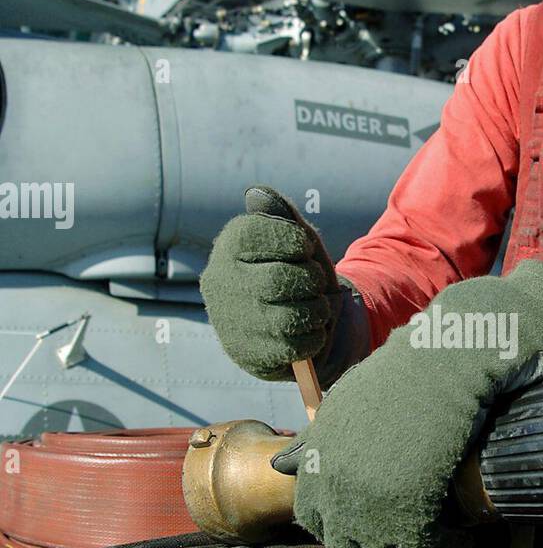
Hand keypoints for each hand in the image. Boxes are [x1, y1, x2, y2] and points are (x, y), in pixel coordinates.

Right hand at [200, 186, 342, 382]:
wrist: (304, 326)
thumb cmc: (300, 275)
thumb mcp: (297, 242)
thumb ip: (283, 216)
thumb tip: (256, 194)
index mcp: (229, 246)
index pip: (258, 234)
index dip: (295, 242)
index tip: (305, 250)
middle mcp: (220, 281)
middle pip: (277, 280)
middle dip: (311, 281)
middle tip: (315, 283)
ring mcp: (230, 320)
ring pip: (288, 317)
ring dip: (317, 311)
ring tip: (317, 308)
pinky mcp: (246, 354)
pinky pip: (293, 347)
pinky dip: (314, 338)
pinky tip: (310, 331)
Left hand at [273, 261, 542, 547]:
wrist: (452, 357)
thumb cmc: (408, 372)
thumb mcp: (348, 401)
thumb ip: (316, 438)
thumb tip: (278, 465)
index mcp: (319, 454)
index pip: (312, 515)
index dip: (342, 529)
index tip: (371, 531)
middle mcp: (335, 479)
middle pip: (343, 545)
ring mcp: (368, 495)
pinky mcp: (406, 505)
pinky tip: (461, 541)